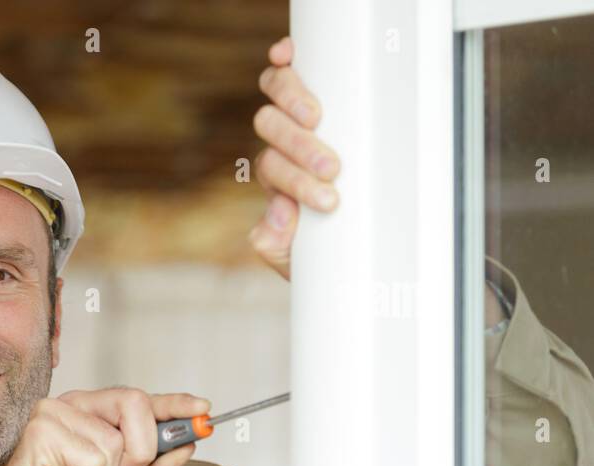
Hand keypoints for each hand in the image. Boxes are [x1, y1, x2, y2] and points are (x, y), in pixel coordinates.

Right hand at [0, 388, 209, 465]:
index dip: (174, 403)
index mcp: (97, 415)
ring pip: (116, 440)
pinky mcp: (42, 429)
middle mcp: (78, 406)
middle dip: (141, 451)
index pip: (142, 400)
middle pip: (137, 404)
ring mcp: (57, 412)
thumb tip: (185, 447)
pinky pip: (92, 457)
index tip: (202, 408)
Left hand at [249, 36, 341, 279]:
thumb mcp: (296, 256)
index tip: (328, 200)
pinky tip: (288, 55)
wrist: (349, 241)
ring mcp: (295, 117)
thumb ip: (275, 245)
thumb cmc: (327, 242)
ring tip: (316, 118)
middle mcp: (280, 144)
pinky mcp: (313, 93)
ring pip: (277, 98)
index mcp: (276, 177)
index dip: (294, 182)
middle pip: (271, 131)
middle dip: (299, 149)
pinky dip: (283, 59)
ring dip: (292, 103)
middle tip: (331, 167)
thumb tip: (271, 220)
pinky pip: (285, 68)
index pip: (272, 168)